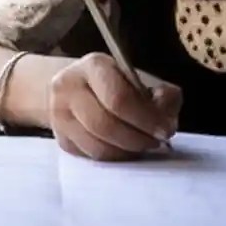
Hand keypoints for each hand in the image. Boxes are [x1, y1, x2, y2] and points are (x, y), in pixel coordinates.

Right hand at [48, 53, 181, 160]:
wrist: (76, 84)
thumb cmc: (116, 82)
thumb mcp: (142, 78)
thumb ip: (162, 95)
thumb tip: (166, 122)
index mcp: (93, 66)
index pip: (118, 98)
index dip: (145, 119)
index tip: (165, 131)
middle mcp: (68, 88)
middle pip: (104, 125)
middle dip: (137, 139)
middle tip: (155, 142)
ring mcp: (59, 115)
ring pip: (97, 147)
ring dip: (126, 153)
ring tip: (142, 146)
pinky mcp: (60, 139)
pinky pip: (90, 158)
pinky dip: (113, 158)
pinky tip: (125, 150)